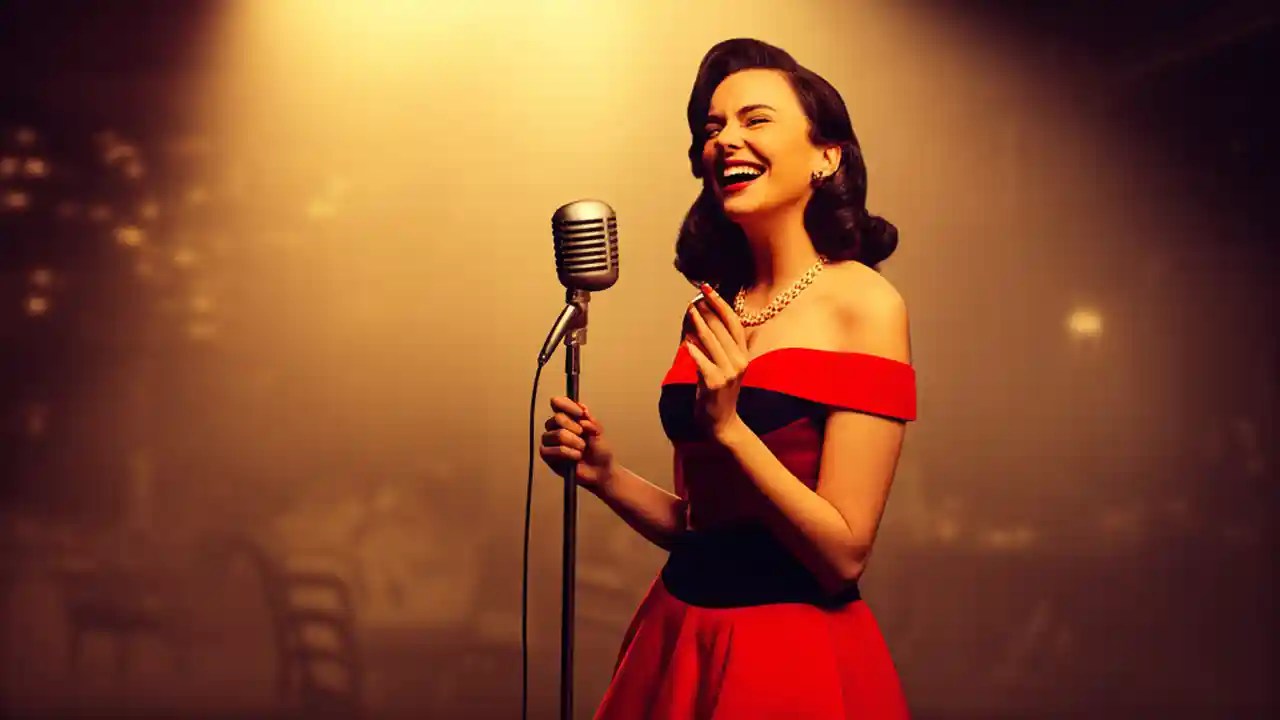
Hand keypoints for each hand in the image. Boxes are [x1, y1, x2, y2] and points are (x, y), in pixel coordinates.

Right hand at [539, 396, 614, 489]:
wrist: (601, 471)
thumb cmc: (599, 451)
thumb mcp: (598, 432)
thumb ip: (590, 420)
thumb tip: (583, 410)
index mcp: (568, 417)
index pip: (558, 403)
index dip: (567, 405)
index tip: (581, 414)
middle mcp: (556, 427)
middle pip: (557, 418)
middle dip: (575, 428)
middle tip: (583, 437)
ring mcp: (550, 440)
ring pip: (557, 435)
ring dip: (574, 443)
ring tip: (582, 449)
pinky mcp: (547, 455)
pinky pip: (553, 450)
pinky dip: (568, 454)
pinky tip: (575, 457)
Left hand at [684, 283, 748, 441]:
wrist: (722, 423)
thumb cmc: (719, 392)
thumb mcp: (725, 366)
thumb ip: (718, 345)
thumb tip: (702, 318)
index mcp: (743, 354)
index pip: (734, 322)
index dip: (721, 304)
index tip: (708, 289)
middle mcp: (740, 361)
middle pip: (723, 328)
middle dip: (708, 311)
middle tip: (695, 298)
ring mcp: (728, 372)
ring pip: (712, 341)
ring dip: (699, 324)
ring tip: (689, 310)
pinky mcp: (715, 383)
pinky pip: (702, 361)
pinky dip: (693, 350)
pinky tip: (685, 341)